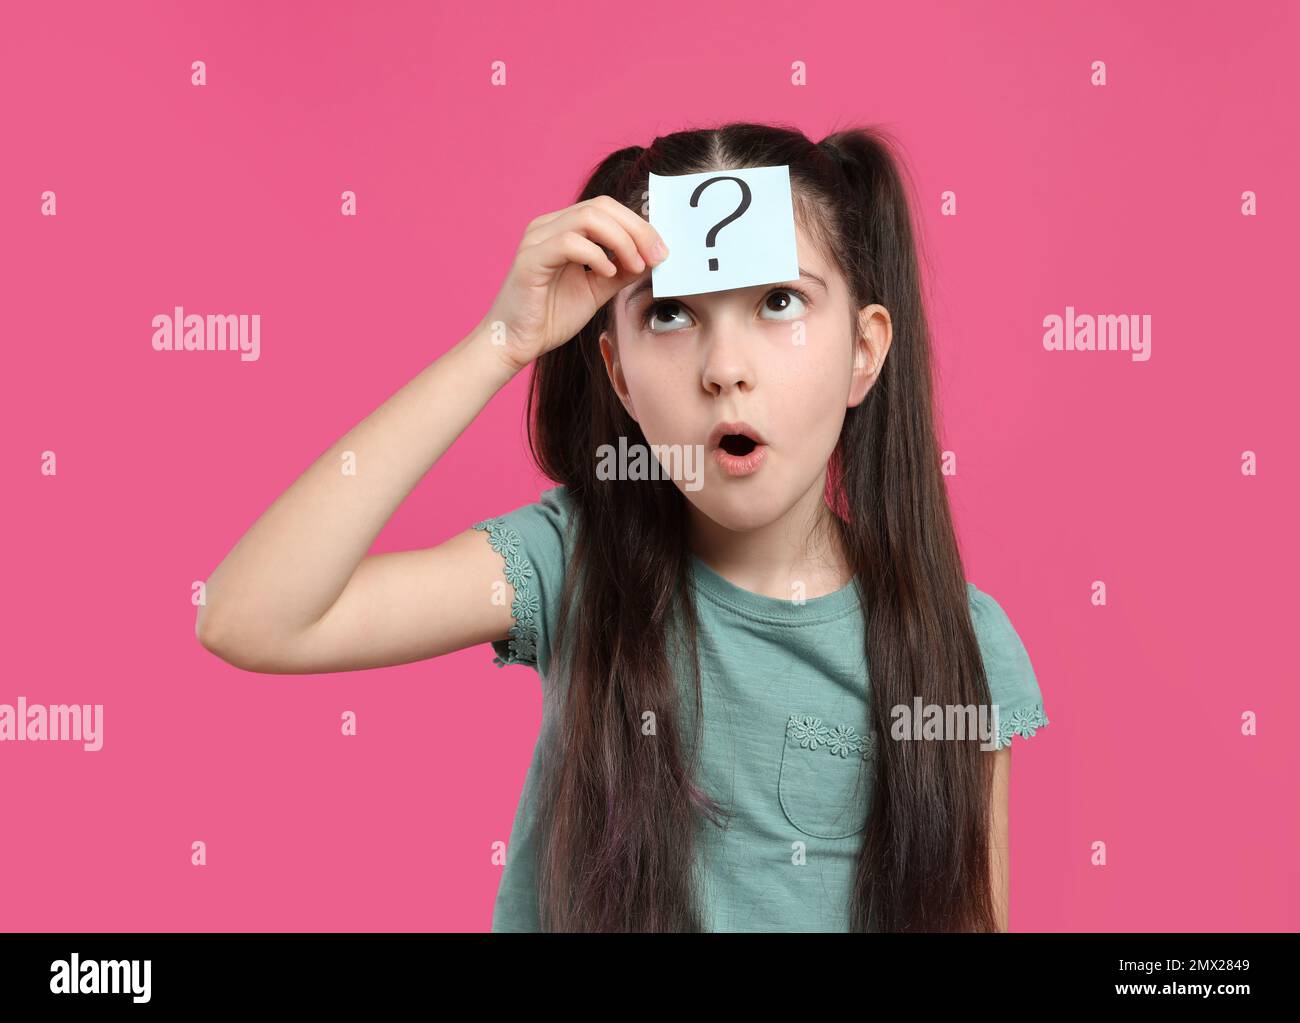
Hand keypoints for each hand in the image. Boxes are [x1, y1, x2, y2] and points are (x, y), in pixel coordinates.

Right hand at [479, 195, 668, 373]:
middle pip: (602, 206)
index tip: (662, 252)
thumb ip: (622, 270)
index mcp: (563, 229)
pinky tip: (606, 274)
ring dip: (621, 241)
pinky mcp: (530, 259)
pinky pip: (568, 242)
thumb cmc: (550, 316)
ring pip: (588, 218)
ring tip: (634, 266)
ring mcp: (537, 239)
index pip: (608, 209)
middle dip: (637, 230)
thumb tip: (653, 257)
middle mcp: (548, 226)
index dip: (640, 225)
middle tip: (657, 256)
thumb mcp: (597, 290)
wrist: (515, 343)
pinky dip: (595, 255)